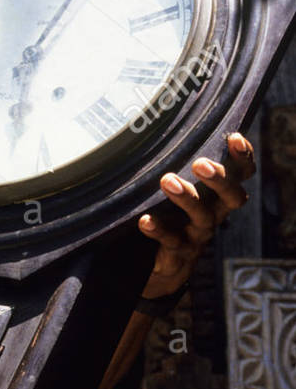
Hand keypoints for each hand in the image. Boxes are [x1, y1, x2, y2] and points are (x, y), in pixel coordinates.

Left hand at [136, 131, 254, 299]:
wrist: (165, 264)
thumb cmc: (173, 215)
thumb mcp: (179, 189)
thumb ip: (177, 164)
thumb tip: (154, 124)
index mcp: (218, 195)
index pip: (240, 174)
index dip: (242, 158)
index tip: (234, 138)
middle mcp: (215, 213)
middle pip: (232, 196)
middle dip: (220, 179)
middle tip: (201, 163)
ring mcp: (198, 234)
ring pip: (203, 217)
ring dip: (188, 198)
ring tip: (167, 180)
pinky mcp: (179, 253)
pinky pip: (172, 241)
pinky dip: (159, 230)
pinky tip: (145, 220)